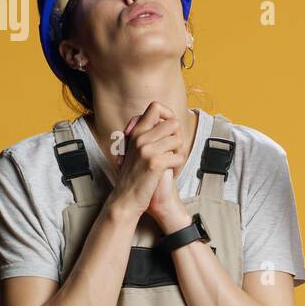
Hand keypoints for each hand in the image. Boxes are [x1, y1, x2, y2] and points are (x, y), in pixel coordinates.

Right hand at [108, 101, 185, 222]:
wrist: (125, 199)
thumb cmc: (134, 175)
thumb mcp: (135, 150)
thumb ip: (147, 135)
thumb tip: (168, 121)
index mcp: (136, 132)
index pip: (156, 106)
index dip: (168, 114)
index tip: (169, 130)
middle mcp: (140, 137)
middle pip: (173, 122)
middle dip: (178, 136)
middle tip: (173, 150)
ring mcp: (146, 150)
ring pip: (178, 140)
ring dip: (179, 152)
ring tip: (171, 163)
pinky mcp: (154, 163)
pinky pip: (179, 157)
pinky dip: (178, 166)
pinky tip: (170, 173)